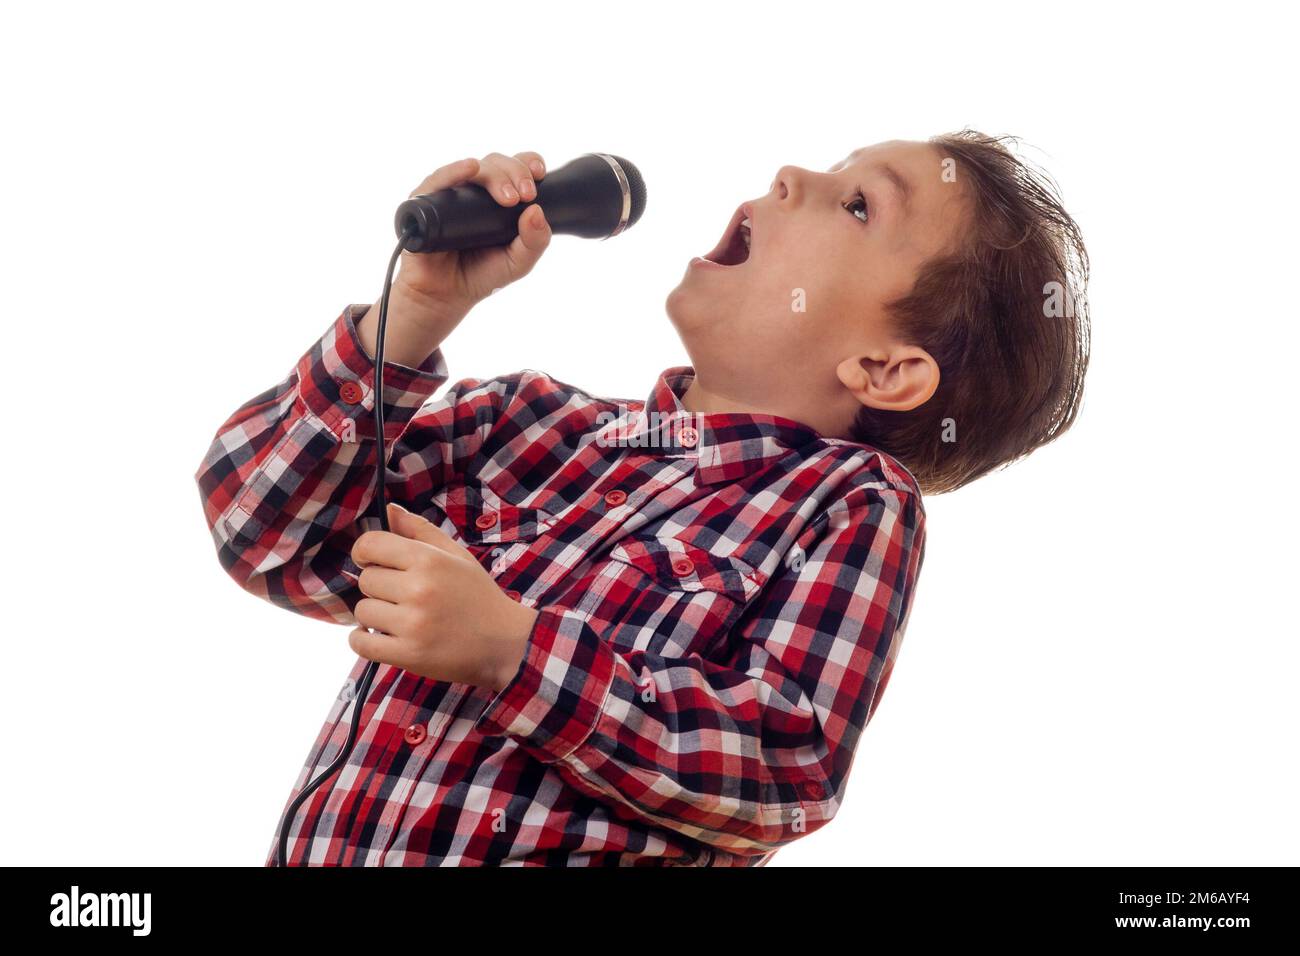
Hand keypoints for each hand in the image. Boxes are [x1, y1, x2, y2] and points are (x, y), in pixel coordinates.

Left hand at [348, 503, 537, 690]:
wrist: (505, 642)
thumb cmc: (478, 596)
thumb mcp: (457, 555)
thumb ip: (421, 530)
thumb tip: (389, 510)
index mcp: (429, 560)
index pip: (370, 544)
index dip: (364, 552)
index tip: (373, 562)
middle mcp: (419, 589)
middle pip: (365, 580)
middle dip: (379, 588)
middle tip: (400, 596)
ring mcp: (413, 624)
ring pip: (362, 612)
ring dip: (375, 616)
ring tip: (399, 618)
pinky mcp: (408, 654)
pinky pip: (361, 644)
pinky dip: (362, 641)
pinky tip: (377, 636)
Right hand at [396, 151, 552, 318]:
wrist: (445, 296)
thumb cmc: (481, 275)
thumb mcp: (519, 263)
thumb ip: (535, 242)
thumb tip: (536, 211)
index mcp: (498, 198)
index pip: (515, 168)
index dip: (527, 164)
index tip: (539, 173)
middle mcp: (474, 191)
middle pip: (496, 163)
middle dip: (515, 173)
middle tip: (525, 195)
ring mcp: (450, 194)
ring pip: (473, 167)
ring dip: (494, 176)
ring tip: (508, 198)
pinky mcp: (425, 202)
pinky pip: (437, 180)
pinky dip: (454, 171)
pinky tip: (470, 168)